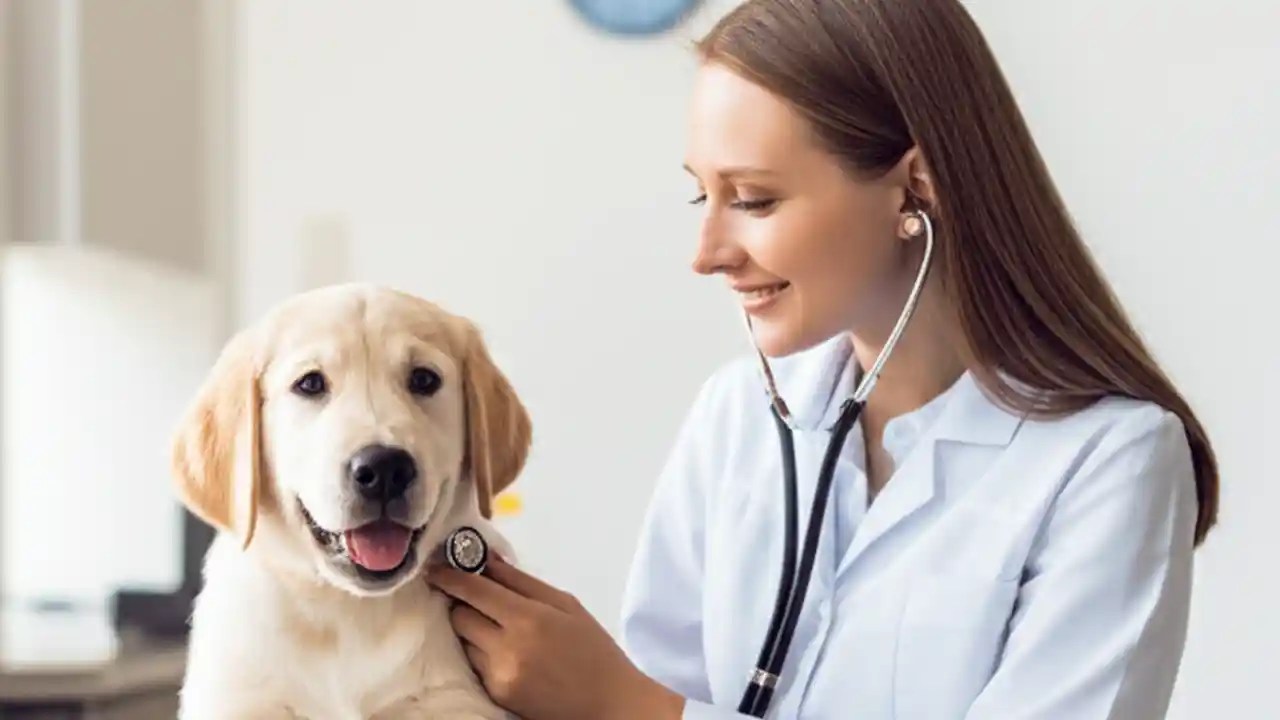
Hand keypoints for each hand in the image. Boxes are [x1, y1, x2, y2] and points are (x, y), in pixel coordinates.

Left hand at [428, 556, 683, 719]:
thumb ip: (522, 581)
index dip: (450, 576)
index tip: (435, 567)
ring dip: (471, 629)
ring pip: (463, 641)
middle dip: (462, 602)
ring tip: (495, 626)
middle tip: (476, 596)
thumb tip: (487, 559)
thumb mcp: (565, 604)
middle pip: (459, 616)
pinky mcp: (495, 694)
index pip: (474, 590)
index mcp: (529, 618)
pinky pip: (473, 664)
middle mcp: (507, 648)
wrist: (607, 703)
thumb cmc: (592, 648)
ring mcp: (498, 675)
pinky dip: (480, 652)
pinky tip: (503, 650)